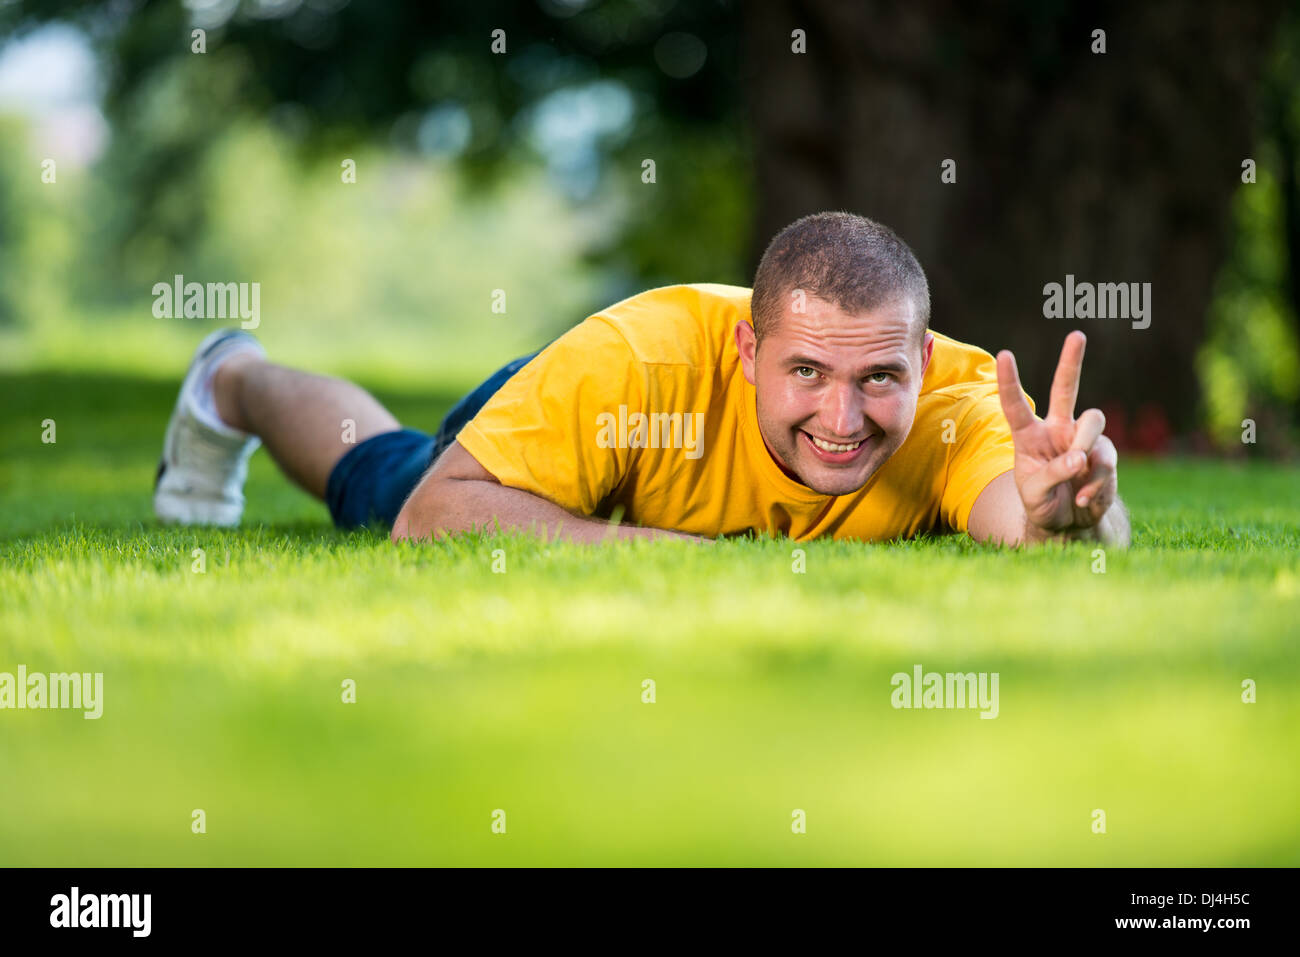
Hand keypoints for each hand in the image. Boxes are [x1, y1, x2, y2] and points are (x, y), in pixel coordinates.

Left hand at [996, 331, 1118, 539]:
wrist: (1068, 525)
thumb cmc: (1042, 504)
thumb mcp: (1034, 495)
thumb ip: (1051, 475)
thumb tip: (1079, 458)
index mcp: (1029, 436)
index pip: (1015, 405)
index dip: (1009, 381)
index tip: (1004, 354)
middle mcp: (1057, 430)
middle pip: (1065, 388)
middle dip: (1071, 361)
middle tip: (1077, 335)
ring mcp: (1083, 440)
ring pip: (1093, 420)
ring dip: (1084, 445)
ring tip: (1075, 474)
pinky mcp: (1105, 455)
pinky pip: (1105, 459)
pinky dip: (1094, 483)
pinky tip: (1083, 499)